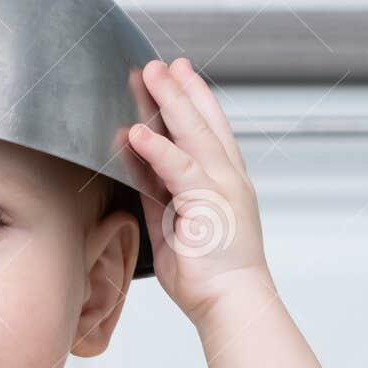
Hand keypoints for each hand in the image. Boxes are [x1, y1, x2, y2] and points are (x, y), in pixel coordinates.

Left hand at [122, 57, 271, 322]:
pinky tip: (136, 131)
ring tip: (148, 76)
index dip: (194, 100)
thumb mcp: (174, 227)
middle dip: (181, 89)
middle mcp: (228, 179)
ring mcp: (223, 188)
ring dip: (169, 102)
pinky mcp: (209, 204)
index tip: (179, 74)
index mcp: (224, 184)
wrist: (231, 304)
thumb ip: (158, 195)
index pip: (210, 131)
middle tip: (162, 63)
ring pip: (193, 135)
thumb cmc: (208, 277)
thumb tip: (137, 170)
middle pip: (203, 122)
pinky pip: (179, 168)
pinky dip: (156, 149)